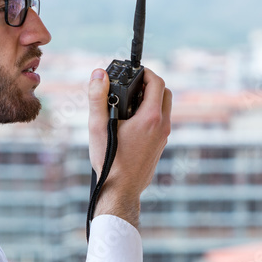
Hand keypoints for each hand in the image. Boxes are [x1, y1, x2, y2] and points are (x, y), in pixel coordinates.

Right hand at [87, 67, 171, 228]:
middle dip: (149, 84)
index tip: (133, 70)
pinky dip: (150, 114)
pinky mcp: (160, 145)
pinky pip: (160, 121)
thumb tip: (99, 73)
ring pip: (164, 108)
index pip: (156, 82)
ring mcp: (163, 136)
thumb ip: (97, 97)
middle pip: (164, 93)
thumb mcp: (97, 126)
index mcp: (150, 118)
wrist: (121, 191)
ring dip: (150, 99)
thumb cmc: (110, 161)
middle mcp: (162, 126)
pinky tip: (130, 122)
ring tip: (127, 104)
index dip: (145, 72)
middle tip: (130, 85)